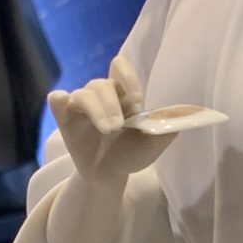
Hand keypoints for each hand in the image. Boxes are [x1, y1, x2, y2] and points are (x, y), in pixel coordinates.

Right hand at [46, 55, 177, 183]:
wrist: (108, 175)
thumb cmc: (129, 154)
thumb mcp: (152, 145)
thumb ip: (167, 128)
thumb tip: (185, 117)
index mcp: (122, 94)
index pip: (120, 67)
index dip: (127, 78)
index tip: (137, 103)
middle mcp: (100, 95)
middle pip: (100, 84)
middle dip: (110, 104)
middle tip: (117, 127)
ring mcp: (80, 105)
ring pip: (82, 94)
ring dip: (96, 110)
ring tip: (107, 129)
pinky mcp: (64, 118)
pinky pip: (56, 100)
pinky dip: (58, 99)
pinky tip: (63, 103)